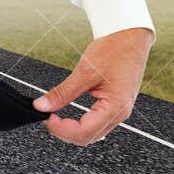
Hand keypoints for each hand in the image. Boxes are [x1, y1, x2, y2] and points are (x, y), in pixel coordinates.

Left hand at [32, 26, 152, 145]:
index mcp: (116, 108)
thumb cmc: (115, 50)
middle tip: (48, 117)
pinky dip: (82, 123)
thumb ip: (63, 92)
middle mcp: (120, 114)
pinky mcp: (117, 105)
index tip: (46, 118)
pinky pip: (98, 123)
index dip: (62, 129)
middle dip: (65, 132)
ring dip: (73, 130)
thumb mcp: (84, 72)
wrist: (131, 37)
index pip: (84, 132)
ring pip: (93, 133)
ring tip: (56, 116)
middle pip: (88, 137)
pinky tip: (70, 116)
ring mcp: (120, 111)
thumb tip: (42, 106)